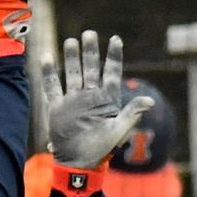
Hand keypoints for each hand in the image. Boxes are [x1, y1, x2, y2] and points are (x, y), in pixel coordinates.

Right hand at [37, 30, 153, 170]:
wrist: (78, 163)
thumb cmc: (101, 149)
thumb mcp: (119, 130)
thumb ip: (132, 113)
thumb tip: (149, 100)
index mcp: (107, 99)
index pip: (112, 72)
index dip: (113, 56)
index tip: (115, 38)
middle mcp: (90, 96)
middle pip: (91, 68)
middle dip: (90, 51)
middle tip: (89, 33)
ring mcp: (73, 100)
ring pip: (72, 73)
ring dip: (72, 58)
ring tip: (71, 41)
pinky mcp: (58, 108)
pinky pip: (52, 87)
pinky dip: (49, 73)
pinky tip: (46, 58)